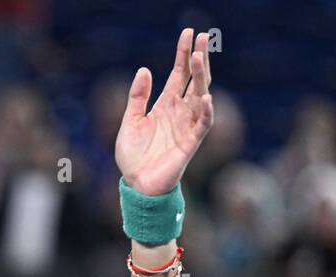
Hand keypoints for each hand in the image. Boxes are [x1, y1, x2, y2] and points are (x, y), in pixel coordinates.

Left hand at [116, 27, 214, 195]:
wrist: (136, 184)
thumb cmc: (134, 155)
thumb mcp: (130, 121)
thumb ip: (137, 97)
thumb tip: (145, 69)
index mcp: (165, 104)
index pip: (180, 73)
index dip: (183, 53)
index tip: (189, 32)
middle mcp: (180, 111)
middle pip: (194, 79)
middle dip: (199, 58)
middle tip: (203, 36)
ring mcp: (187, 125)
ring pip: (201, 96)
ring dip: (202, 77)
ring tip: (199, 57)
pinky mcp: (190, 143)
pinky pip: (203, 124)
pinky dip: (205, 112)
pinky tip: (205, 97)